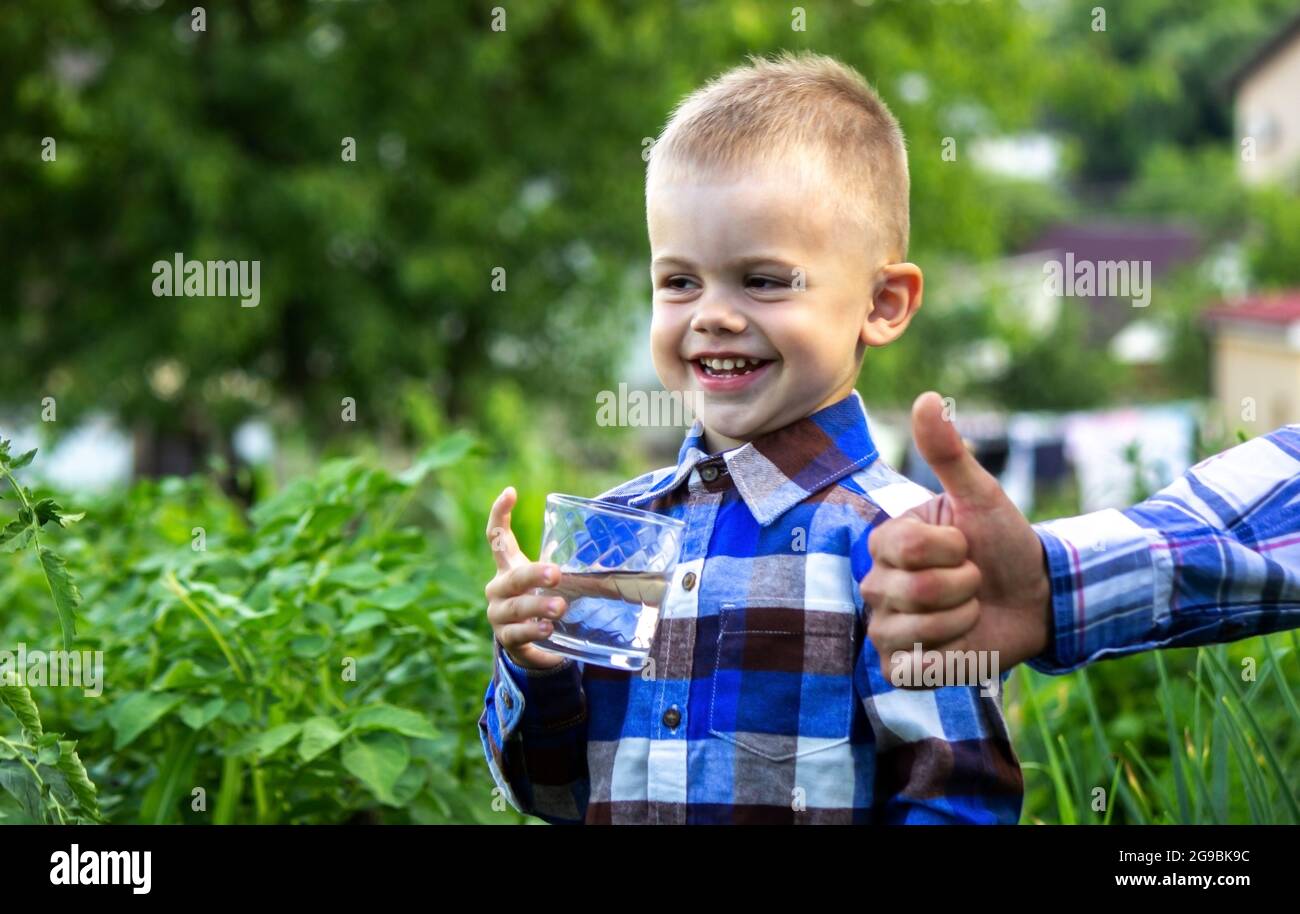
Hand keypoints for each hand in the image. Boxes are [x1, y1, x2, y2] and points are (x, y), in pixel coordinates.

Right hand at [484, 486, 568, 670]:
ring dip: (538, 606)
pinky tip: (547, 629)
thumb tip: (630, 565)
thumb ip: (582, 574)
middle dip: (534, 574)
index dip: (500, 514)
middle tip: (556, 574)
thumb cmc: (544, 603)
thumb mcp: (559, 585)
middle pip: (513, 577)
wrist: (528, 647)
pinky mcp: (506, 639)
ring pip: (516, 607)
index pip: (497, 537)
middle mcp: (498, 588)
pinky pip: (517, 634)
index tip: (510, 492)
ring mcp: (498, 614)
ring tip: (560, 607)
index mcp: (508, 567)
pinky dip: (533, 631)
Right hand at [862, 392, 1052, 685]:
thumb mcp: (982, 496)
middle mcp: (876, 585)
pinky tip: (958, 646)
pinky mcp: (899, 669)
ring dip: (961, 621)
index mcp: (888, 543)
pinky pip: (912, 668)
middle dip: (963, 586)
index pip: (905, 548)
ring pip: (913, 629)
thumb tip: (926, 397)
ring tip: (971, 612)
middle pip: (912, 590)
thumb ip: (948, 452)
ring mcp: (884, 629)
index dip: (951, 549)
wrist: (1036, 599)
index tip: (967, 546)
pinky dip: (947, 660)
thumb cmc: (1004, 544)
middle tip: (975, 582)